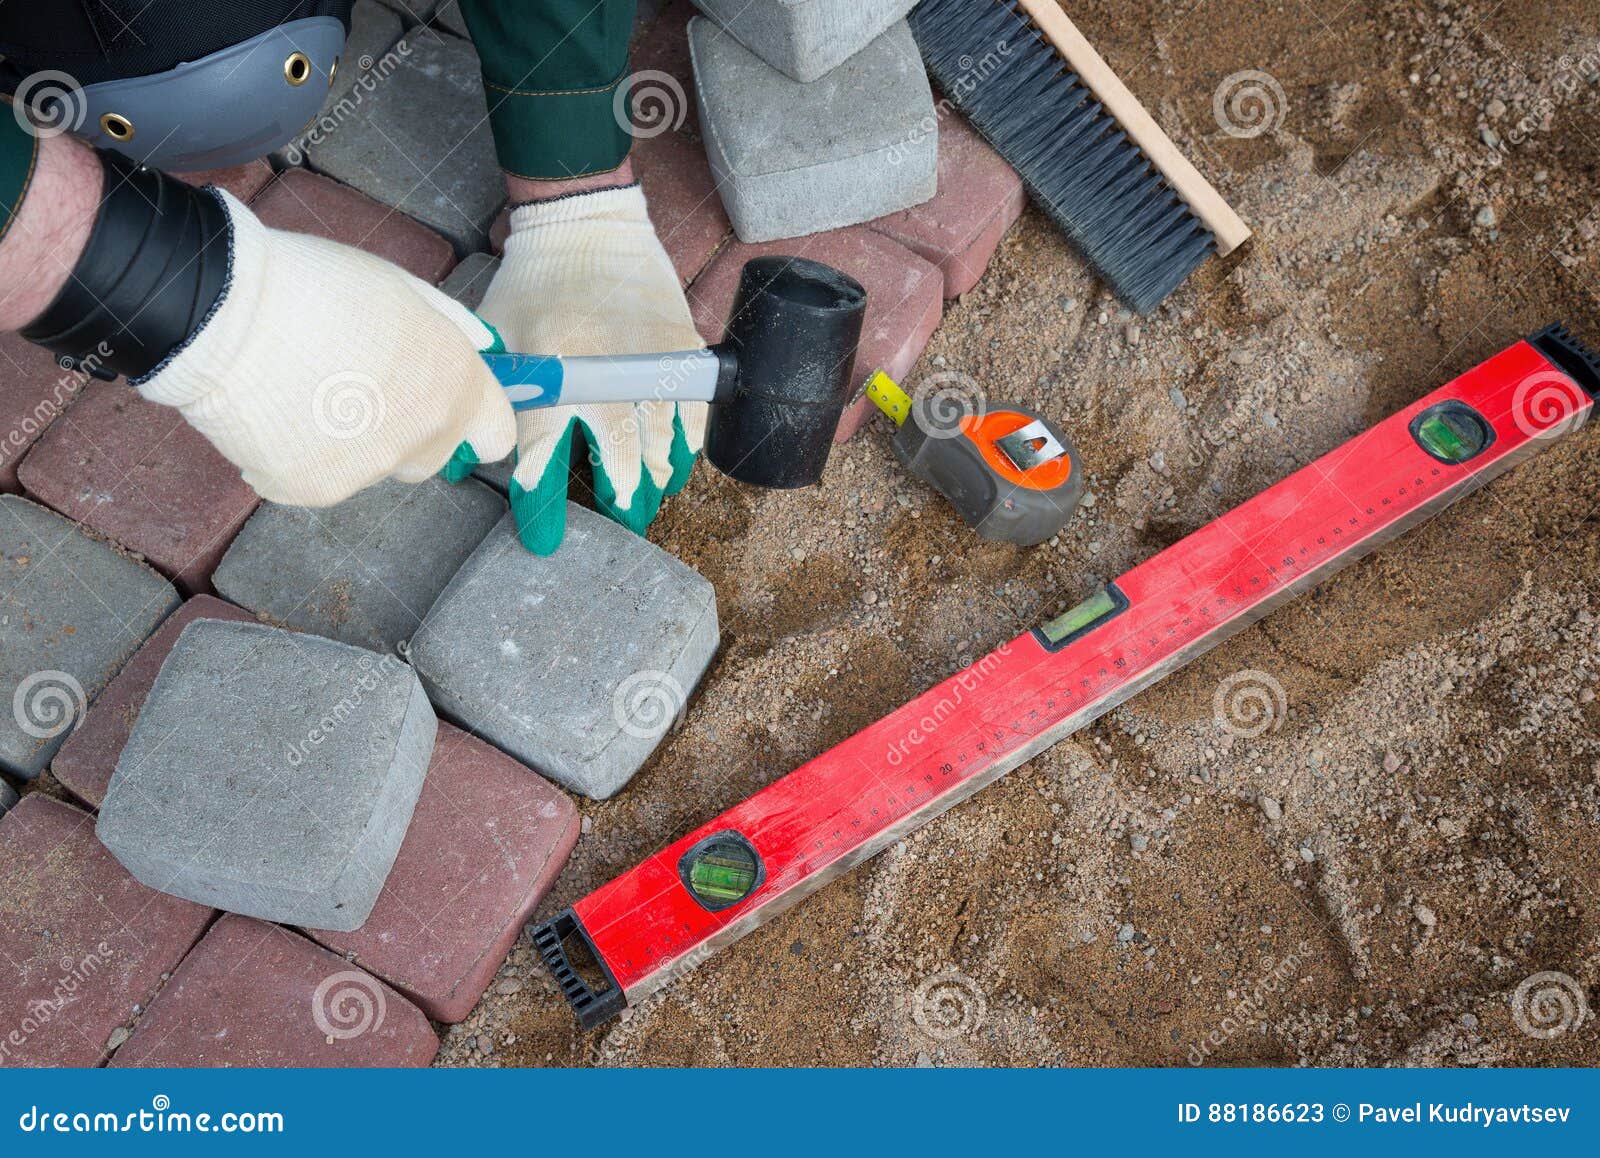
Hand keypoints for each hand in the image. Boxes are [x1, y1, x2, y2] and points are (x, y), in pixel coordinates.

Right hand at [135, 190, 515, 505]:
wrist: (226, 313)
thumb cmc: (312, 286)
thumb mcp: (398, 289)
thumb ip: (447, 326)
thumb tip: (480, 346)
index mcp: (454, 383)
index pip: (497, 433)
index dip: (475, 421)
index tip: (454, 413)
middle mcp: (424, 435)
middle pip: (432, 456)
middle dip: (407, 431)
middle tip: (357, 388)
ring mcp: (370, 469)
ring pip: (372, 467)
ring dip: (350, 443)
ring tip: (304, 390)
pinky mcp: (316, 490)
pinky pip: (316, 480)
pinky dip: (297, 456)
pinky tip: (273, 414)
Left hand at [452, 183, 705, 554]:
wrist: (587, 224)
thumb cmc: (532, 281)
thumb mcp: (495, 332)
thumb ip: (489, 389)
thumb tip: (466, 448)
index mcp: (553, 373)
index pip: (544, 457)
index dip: (541, 505)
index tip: (542, 541)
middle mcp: (605, 377)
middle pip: (624, 461)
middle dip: (622, 497)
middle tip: (621, 514)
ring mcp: (650, 364)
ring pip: (665, 443)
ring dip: (657, 475)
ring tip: (650, 490)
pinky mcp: (681, 350)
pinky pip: (693, 412)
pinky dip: (687, 440)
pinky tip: (678, 454)